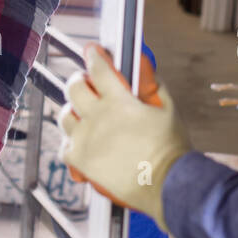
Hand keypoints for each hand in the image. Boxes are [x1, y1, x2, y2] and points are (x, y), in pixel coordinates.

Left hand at [58, 43, 191, 229]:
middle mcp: (97, 117)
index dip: (94, 56)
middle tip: (87, 84)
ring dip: (74, 111)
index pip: (99, 69)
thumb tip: (143, 67)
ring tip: (86, 115)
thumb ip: (153, 84)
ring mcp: (86, 140)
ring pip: (65, 116)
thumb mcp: (168, 108)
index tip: (92, 51)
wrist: (167, 185)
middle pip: (74, 88)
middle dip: (80, 81)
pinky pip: (65, 145)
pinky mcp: (81, 161)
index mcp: (119, 101)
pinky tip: (84, 142)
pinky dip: (72, 142)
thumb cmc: (171, 149)